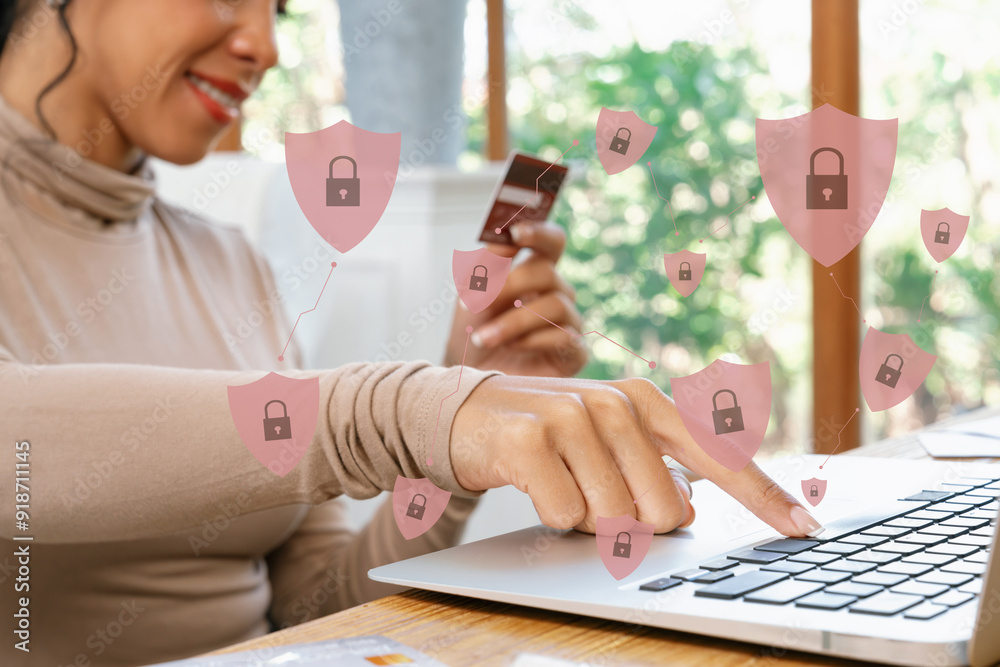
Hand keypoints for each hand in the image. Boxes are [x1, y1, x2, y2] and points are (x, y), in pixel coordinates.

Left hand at [444, 222, 587, 376]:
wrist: (470, 379)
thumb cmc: (472, 333)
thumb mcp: (470, 295)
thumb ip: (485, 265)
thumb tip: (503, 239)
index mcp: (535, 273)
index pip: (551, 242)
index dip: (539, 232)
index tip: (516, 232)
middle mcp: (557, 294)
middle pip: (547, 272)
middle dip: (507, 287)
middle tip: (475, 304)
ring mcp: (569, 324)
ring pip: (556, 304)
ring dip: (512, 321)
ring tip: (481, 338)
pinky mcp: (574, 354)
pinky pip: (564, 336)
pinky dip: (531, 340)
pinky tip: (510, 348)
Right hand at [450, 375, 823, 536]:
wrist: (468, 413)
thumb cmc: (548, 435)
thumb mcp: (608, 442)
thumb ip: (656, 472)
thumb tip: (687, 512)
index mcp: (648, 404)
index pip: (720, 456)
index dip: (765, 497)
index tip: (806, 530)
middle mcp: (617, 404)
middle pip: (663, 511)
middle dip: (628, 521)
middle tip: (590, 487)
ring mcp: (573, 417)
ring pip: (614, 519)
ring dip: (586, 519)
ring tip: (560, 479)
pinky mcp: (531, 439)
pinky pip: (566, 517)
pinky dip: (551, 515)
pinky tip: (534, 480)